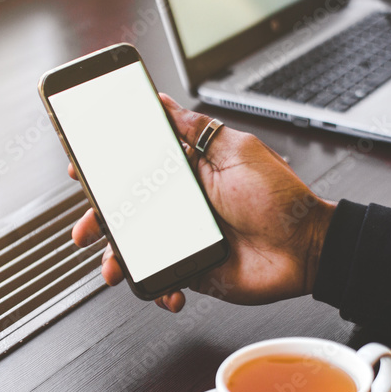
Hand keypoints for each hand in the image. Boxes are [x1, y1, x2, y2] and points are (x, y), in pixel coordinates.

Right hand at [70, 93, 335, 312]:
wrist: (307, 250)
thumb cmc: (280, 199)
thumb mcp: (238, 152)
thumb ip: (199, 130)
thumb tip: (165, 102)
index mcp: (190, 173)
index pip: (138, 167)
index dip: (107, 169)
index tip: (83, 169)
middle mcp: (183, 205)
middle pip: (127, 211)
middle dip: (98, 220)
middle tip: (85, 229)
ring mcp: (186, 240)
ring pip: (136, 249)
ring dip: (118, 261)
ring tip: (114, 269)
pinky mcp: (194, 270)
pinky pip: (163, 280)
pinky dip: (158, 288)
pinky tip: (165, 289)